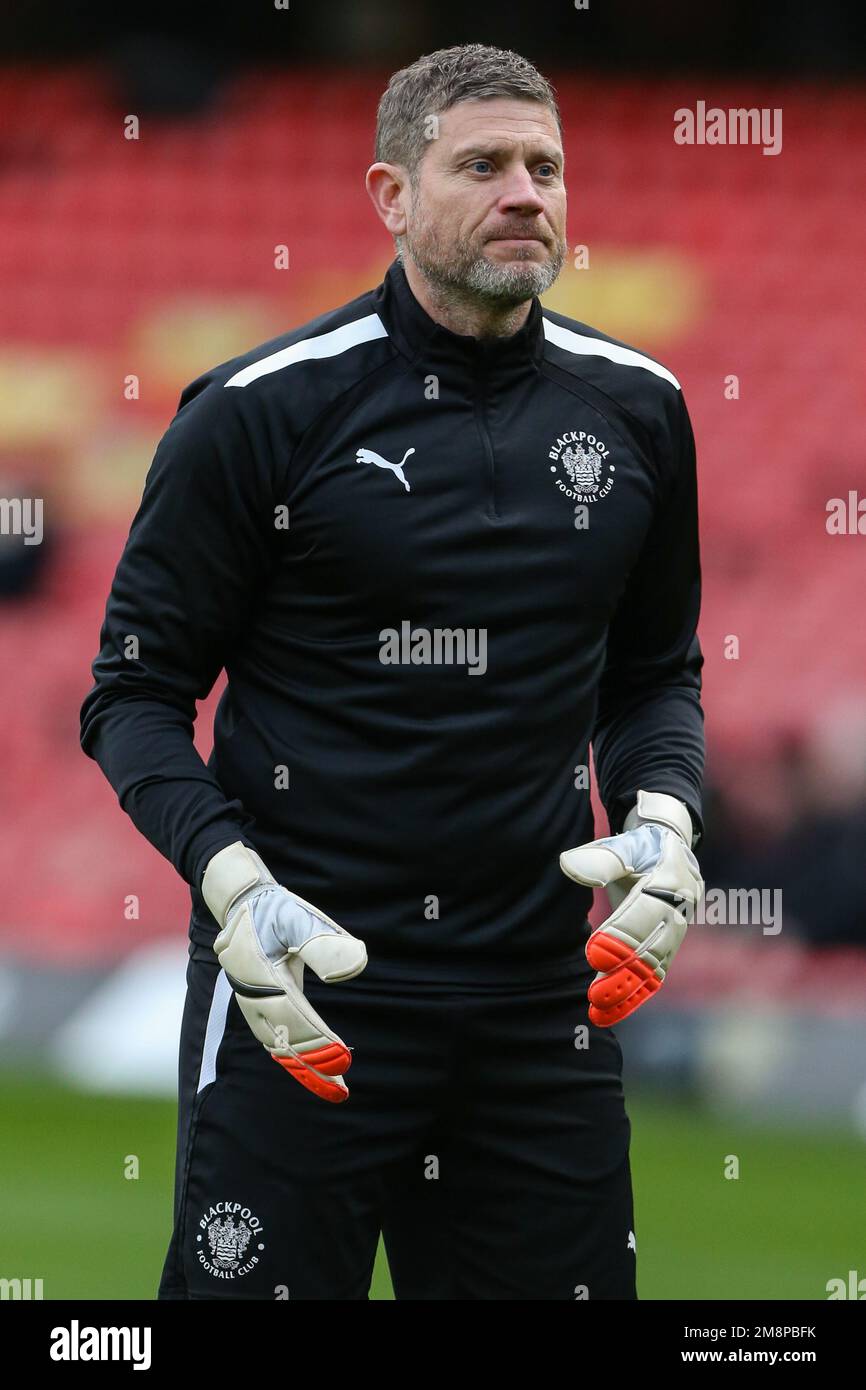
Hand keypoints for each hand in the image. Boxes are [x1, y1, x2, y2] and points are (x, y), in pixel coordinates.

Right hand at [201, 842, 366, 1101]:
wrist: (240, 901)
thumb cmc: (273, 908)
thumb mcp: (298, 917)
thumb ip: (323, 941)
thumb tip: (358, 964)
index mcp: (262, 975)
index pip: (295, 1018)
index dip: (319, 1042)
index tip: (343, 1059)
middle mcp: (253, 994)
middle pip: (284, 1040)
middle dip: (313, 1066)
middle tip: (342, 1088)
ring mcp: (252, 1001)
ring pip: (276, 1044)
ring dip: (302, 1067)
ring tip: (331, 1087)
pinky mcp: (256, 1004)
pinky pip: (271, 1038)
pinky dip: (290, 1056)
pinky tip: (309, 1068)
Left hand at [559, 792, 702, 1026]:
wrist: (670, 849)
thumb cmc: (638, 846)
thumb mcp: (623, 844)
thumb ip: (600, 859)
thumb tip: (568, 865)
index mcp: (670, 879)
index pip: (644, 912)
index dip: (621, 934)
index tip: (594, 954)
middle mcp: (679, 909)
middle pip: (652, 945)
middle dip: (624, 972)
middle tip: (595, 995)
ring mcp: (678, 931)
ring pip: (654, 966)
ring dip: (628, 991)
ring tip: (599, 1010)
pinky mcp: (670, 946)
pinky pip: (655, 974)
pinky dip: (636, 994)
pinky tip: (613, 1012)